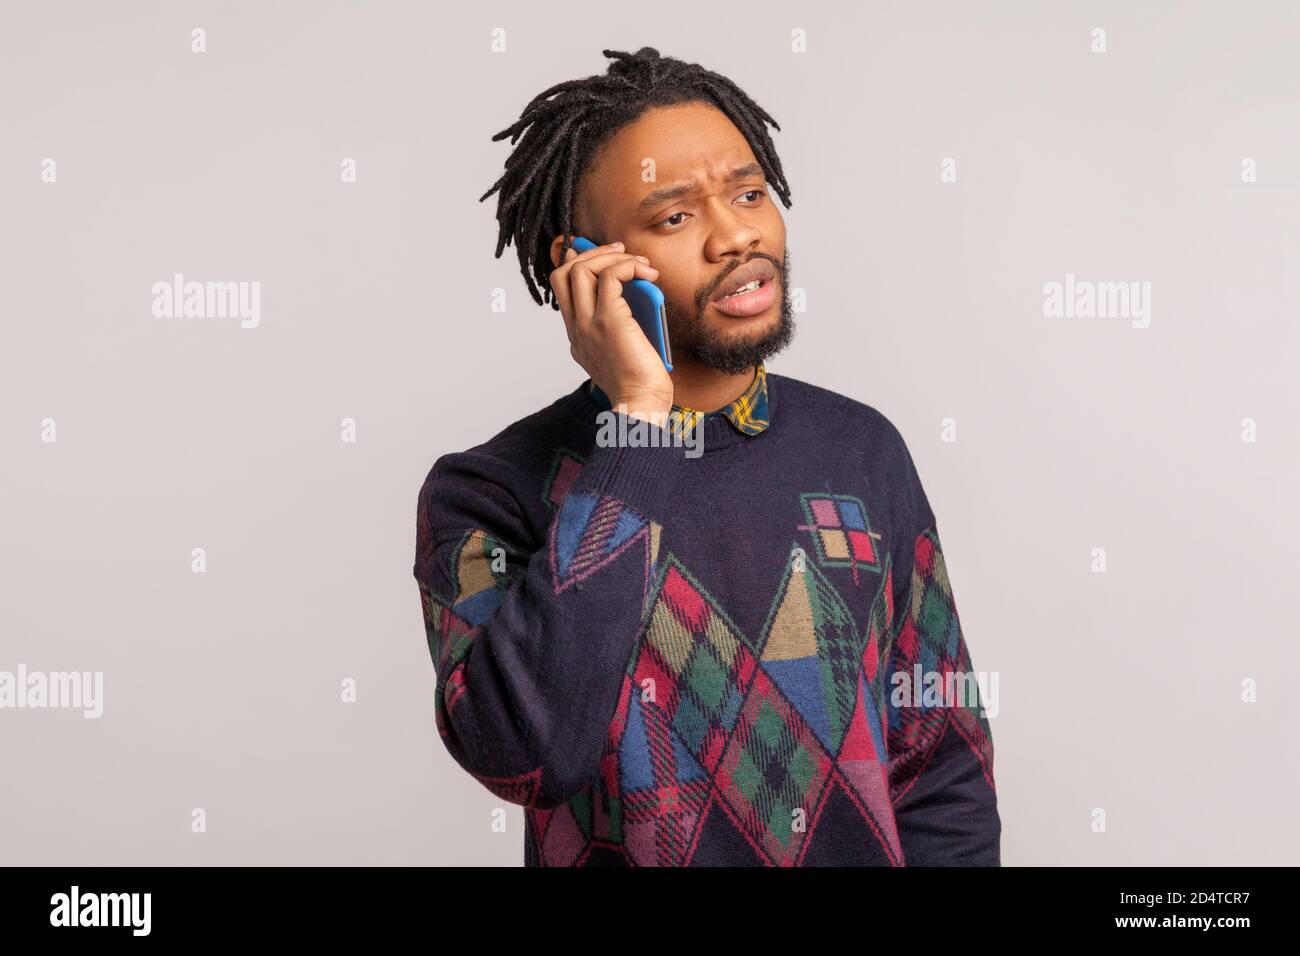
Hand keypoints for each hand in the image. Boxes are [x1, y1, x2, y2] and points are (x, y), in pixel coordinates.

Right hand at [549, 239, 672, 422]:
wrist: (641, 404)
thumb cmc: (641, 382)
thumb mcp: (623, 348)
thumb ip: (619, 324)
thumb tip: (636, 293)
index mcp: (577, 335)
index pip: (563, 287)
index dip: (579, 263)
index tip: (604, 256)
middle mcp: (576, 327)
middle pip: (564, 272)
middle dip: (592, 253)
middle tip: (621, 252)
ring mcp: (588, 323)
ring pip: (581, 268)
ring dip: (611, 256)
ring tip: (638, 262)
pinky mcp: (608, 320)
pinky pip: (611, 276)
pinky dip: (628, 266)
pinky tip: (647, 273)